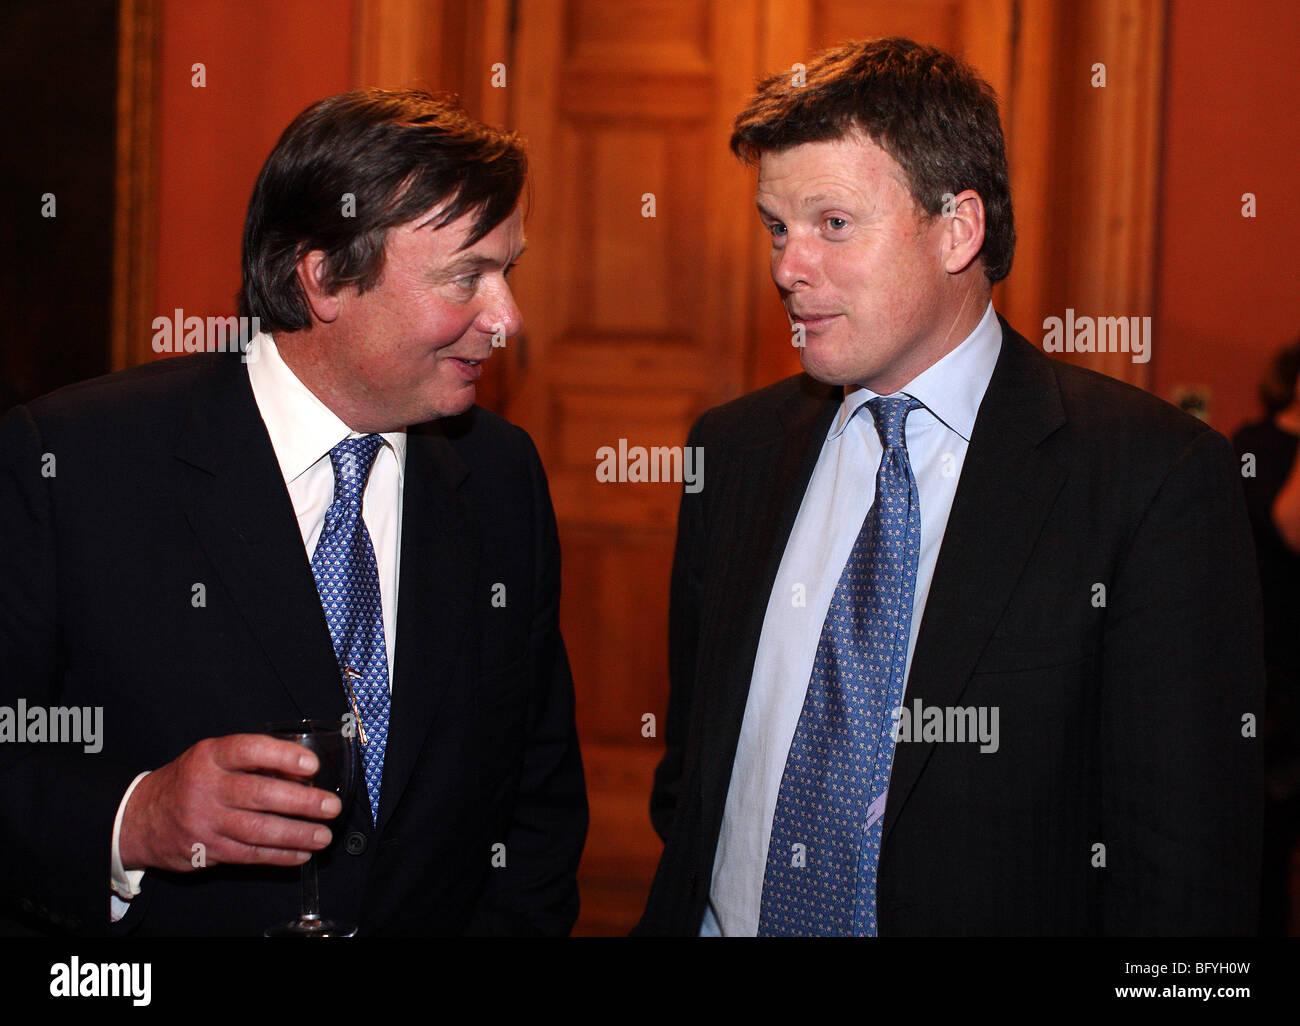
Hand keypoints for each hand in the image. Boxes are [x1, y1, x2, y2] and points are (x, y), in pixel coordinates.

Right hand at [118, 734, 343, 872]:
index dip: (282, 756)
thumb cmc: (190, 780)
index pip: (248, 751)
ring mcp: (205, 822)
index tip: (311, 764)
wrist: (141, 817)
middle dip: (301, 802)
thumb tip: (302, 772)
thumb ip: (252, 761)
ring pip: (257, 830)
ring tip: (323, 835)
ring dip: (297, 834)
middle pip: (259, 794)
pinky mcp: (206, 851)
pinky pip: (249, 855)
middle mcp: (206, 788)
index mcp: (209, 757)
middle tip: (330, 806)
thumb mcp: (212, 759)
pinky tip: (301, 852)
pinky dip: (279, 855)